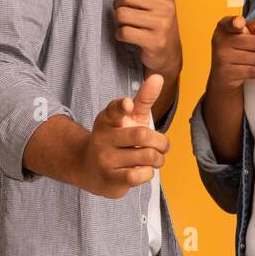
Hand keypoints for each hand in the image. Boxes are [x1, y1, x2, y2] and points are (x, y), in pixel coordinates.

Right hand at [75, 73, 170, 199]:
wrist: (91, 170)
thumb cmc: (117, 140)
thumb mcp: (129, 118)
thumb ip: (144, 99)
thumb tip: (158, 76)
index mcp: (108, 119)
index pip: (114, 110)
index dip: (122, 106)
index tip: (128, 104)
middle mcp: (103, 137)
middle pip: (141, 135)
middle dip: (161, 142)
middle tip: (163, 146)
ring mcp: (105, 159)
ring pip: (146, 156)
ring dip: (158, 159)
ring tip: (156, 159)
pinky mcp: (110, 178)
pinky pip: (139, 175)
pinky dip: (149, 173)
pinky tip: (144, 170)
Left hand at [114, 0, 181, 75]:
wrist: (169, 55)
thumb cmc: (158, 23)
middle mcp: (166, 6)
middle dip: (119, 5)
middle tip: (126, 11)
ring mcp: (161, 24)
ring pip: (122, 14)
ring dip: (120, 22)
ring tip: (129, 25)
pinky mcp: (154, 41)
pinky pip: (124, 32)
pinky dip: (121, 35)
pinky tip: (130, 36)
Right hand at [208, 13, 254, 93]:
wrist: (222, 75)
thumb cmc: (235, 49)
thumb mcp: (242, 33)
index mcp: (224, 26)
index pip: (231, 22)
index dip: (235, 22)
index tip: (240, 23)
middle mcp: (220, 40)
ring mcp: (222, 57)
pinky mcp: (227, 72)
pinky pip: (253, 72)